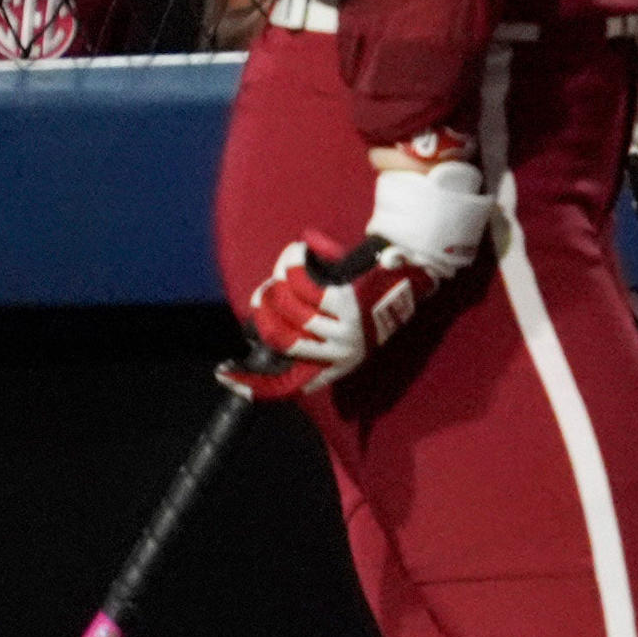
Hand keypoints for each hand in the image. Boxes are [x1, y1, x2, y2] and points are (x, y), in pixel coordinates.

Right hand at [220, 151, 494, 399]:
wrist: (412, 269)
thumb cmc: (375, 295)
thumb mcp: (348, 329)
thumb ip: (312, 336)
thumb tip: (265, 334)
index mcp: (338, 364)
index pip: (288, 385)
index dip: (253, 385)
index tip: (225, 374)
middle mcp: (340, 352)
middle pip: (278, 339)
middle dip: (264, 313)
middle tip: (265, 294)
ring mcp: (343, 328)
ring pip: (287, 308)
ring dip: (279, 284)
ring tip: (287, 269)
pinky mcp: (345, 302)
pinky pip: (301, 283)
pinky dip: (294, 263)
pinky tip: (301, 251)